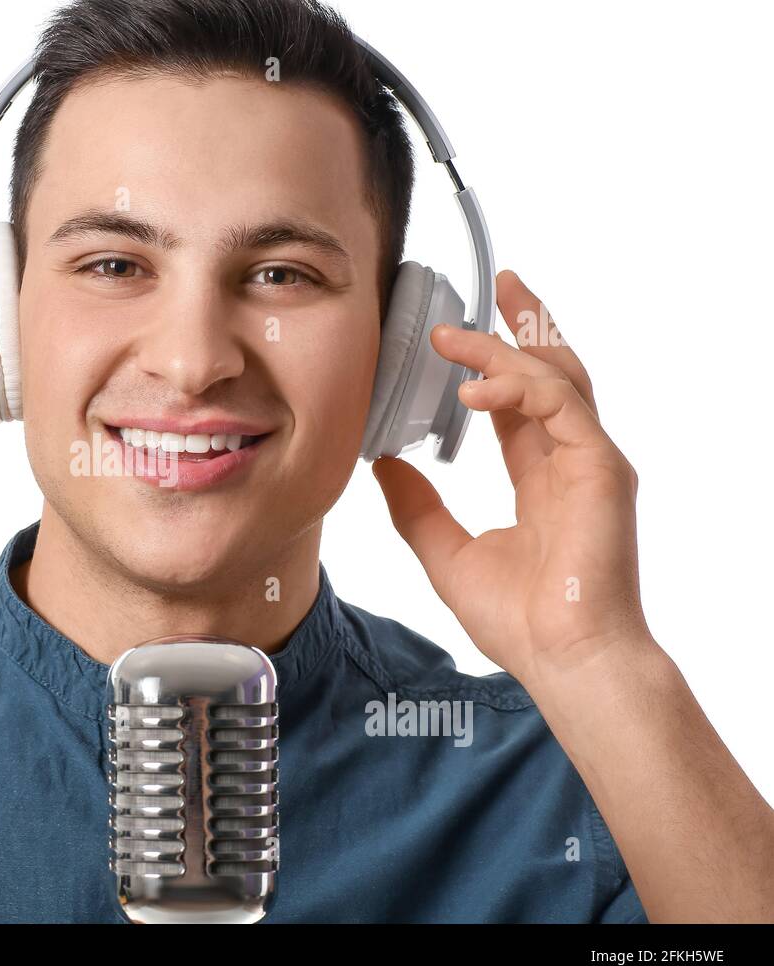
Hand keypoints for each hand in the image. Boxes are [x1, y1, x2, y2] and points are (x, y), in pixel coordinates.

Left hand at [372, 269, 653, 688]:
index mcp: (541, 475)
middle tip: (495, 284)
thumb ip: (417, 507)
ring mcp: (591, 461)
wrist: (564, 660)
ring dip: (507, 346)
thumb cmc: (520, 620)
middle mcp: (571, 459)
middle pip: (553, 369)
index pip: (521, 399)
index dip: (496, 359)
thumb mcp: (445, 552)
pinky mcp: (602, 469)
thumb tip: (383, 465)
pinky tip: (474, 388)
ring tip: (455, 334)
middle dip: (524, 323)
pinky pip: (561, 405)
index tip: (464, 327)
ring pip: (557, 375)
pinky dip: (518, 387)